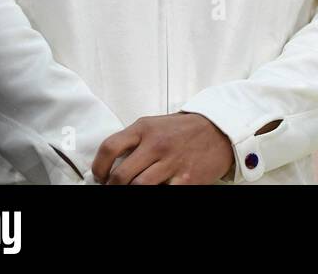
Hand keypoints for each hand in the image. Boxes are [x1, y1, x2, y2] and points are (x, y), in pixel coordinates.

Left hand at [92, 113, 233, 184]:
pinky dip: (153, 193)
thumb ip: (134, 139)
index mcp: (145, 128)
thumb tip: (110, 163)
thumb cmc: (184, 129)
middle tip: (113, 187)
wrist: (219, 130)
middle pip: (121, 175)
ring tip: (132, 189)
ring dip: (130, 191)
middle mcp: (157, 144)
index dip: (98, 167)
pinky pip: (161, 192)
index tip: (100, 176)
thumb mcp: (156, 124)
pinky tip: (154, 189)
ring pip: (138, 187)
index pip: (110, 148)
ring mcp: (172, 163)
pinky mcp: (186, 179)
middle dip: (113, 186)